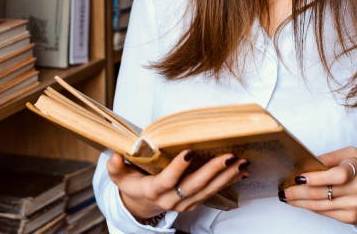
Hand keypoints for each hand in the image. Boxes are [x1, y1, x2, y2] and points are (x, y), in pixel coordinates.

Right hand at [106, 150, 249, 219]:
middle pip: (194, 186)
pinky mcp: (194, 202)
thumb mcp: (119, 175)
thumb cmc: (132, 184)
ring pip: (207, 190)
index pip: (167, 180)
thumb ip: (116, 167)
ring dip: (226, 176)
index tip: (189, 152)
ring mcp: (184, 203)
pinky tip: (240, 171)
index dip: (178, 168)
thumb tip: (116, 156)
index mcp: (153, 190)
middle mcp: (171, 200)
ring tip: (241, 162)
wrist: (140, 204)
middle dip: (213, 171)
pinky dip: (228, 181)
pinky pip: (213, 192)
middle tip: (229, 156)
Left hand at [280, 146, 356, 225]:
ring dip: (299, 202)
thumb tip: (308, 162)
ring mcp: (354, 206)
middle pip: (322, 193)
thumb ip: (330, 157)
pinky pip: (325, 213)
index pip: (337, 175)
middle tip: (284, 189)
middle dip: (298, 192)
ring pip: (320, 205)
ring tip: (286, 196)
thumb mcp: (352, 155)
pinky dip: (310, 207)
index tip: (299, 177)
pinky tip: (300, 202)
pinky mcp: (350, 218)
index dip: (316, 178)